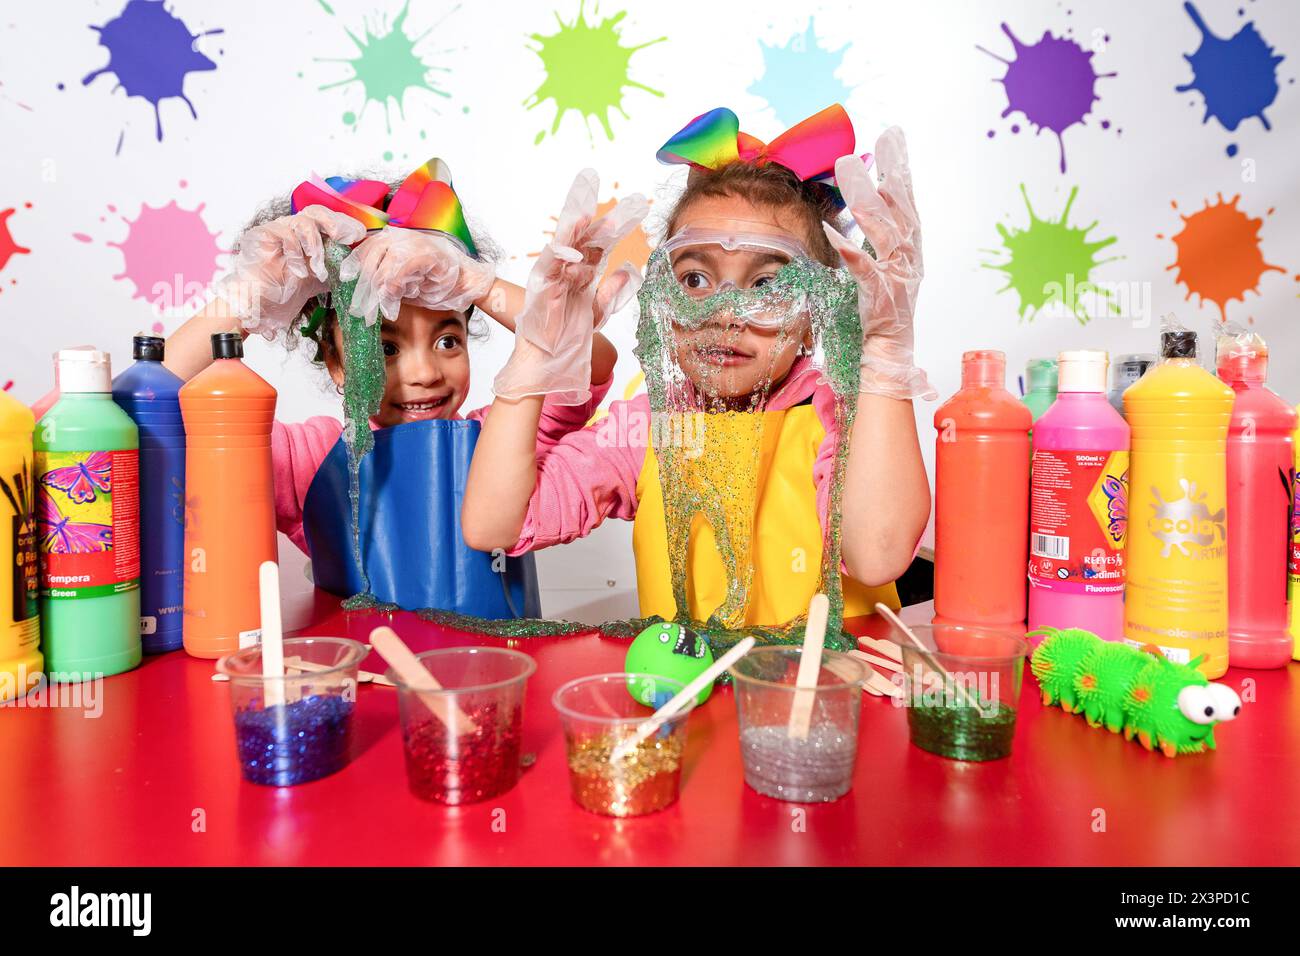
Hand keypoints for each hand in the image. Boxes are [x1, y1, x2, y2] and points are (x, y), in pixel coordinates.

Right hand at [215, 205, 364, 336]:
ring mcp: (277, 229)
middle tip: (343, 237)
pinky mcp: (262, 234)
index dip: (345, 223)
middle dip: (333, 222)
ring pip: (302, 221)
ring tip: (317, 267)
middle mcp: (293, 229)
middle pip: (315, 211)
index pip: (327, 220)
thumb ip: (338, 269)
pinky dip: (295, 253)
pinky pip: (284, 232)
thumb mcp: (321, 280)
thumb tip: (362, 264)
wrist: (261, 306)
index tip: (359, 234)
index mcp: (308, 236)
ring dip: (315, 245)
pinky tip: (298, 271)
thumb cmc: (287, 292)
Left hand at [339, 226, 495, 324]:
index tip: (344, 281)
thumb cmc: (436, 283)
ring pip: (384, 263)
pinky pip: (401, 267)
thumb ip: (384, 279)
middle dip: (363, 285)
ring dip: (377, 290)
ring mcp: (415, 242)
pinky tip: (393, 300)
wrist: (467, 283)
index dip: (353, 264)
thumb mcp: (403, 281)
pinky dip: (394, 285)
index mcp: (394, 238)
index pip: (366, 248)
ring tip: (375, 311)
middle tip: (359, 309)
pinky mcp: (427, 253)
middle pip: (371, 256)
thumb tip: (362, 291)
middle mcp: (402, 236)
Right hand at [494, 170, 647, 404]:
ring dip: (577, 227)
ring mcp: (553, 278)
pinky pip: (552, 268)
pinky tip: (572, 242)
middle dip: (603, 218)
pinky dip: (561, 254)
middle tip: (621, 199)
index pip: (601, 243)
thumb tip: (629, 270)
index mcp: (580, 274)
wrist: (545, 363)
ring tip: (588, 209)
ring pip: (566, 246)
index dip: (618, 225)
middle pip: (586, 238)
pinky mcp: (543, 291)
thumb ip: (611, 291)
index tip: (638, 207)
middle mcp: (566, 271)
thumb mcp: (597, 312)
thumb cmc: (565, 338)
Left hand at [822, 127, 935, 400]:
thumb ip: (877, 234)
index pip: (906, 200)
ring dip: (866, 198)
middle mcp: (907, 257)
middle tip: (885, 136)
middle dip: (893, 170)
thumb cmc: (884, 308)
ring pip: (882, 230)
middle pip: (901, 207)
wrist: (890, 350)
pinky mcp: (878, 295)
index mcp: (908, 247)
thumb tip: (864, 201)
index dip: (900, 167)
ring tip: (850, 168)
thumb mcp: (883, 264)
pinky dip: (851, 251)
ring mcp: (895, 275)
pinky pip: (863, 269)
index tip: (894, 136)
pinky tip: (835, 233)